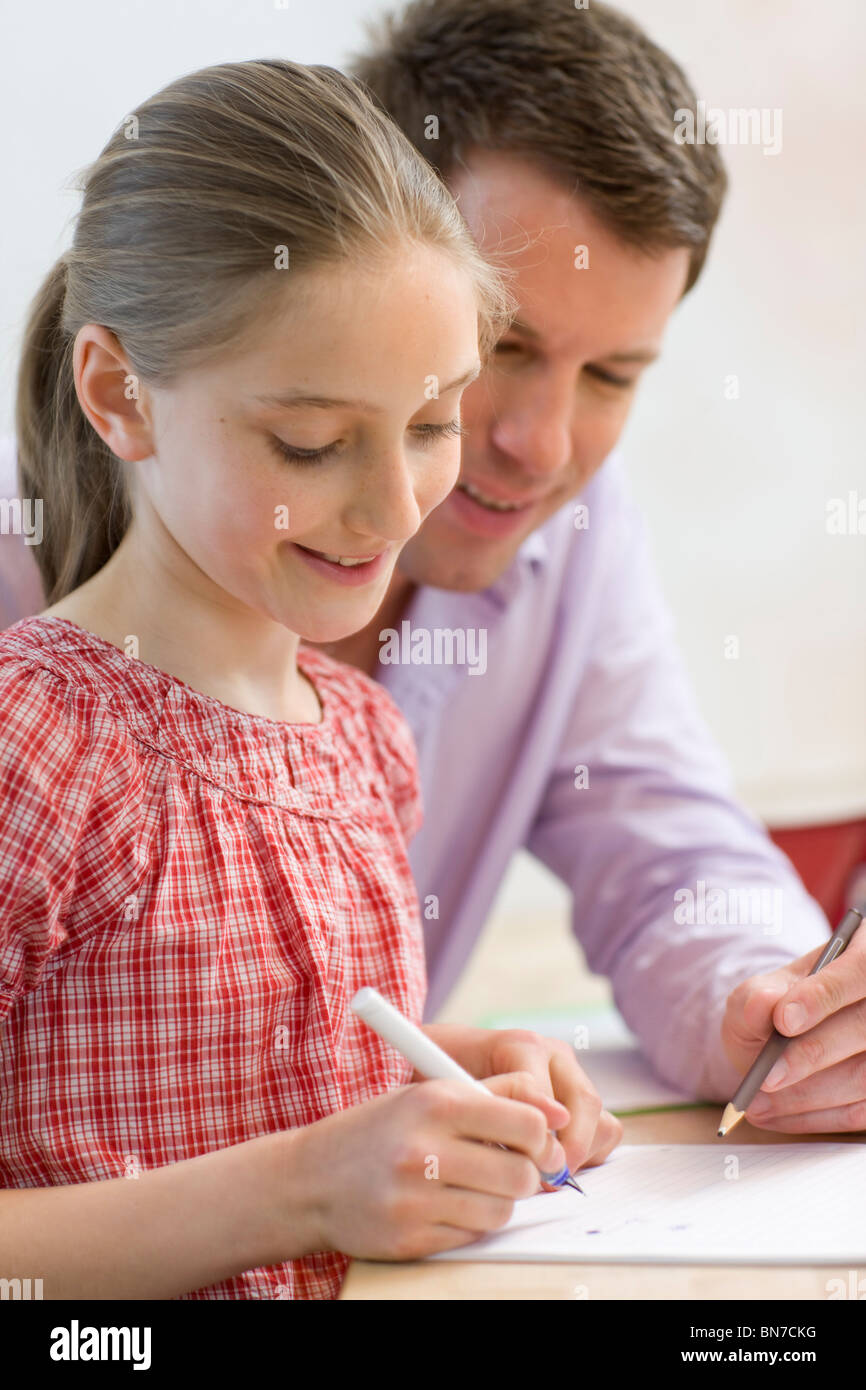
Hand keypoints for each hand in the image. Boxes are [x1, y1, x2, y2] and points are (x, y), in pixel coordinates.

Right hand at [288, 1072, 571, 1261]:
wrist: (309, 1179)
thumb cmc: (380, 1129)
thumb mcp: (430, 1093)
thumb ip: (497, 1094)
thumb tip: (559, 1113)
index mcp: (434, 1103)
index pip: (525, 1123)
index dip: (543, 1136)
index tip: (540, 1142)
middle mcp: (423, 1150)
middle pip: (519, 1174)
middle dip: (525, 1173)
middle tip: (509, 1166)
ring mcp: (414, 1200)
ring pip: (501, 1210)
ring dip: (498, 1200)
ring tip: (472, 1183)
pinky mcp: (410, 1239)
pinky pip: (472, 1235)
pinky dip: (470, 1221)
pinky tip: (446, 1204)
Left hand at [419, 1023, 621, 1177]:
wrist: (443, 1066)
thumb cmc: (441, 1078)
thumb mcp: (452, 1092)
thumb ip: (485, 1110)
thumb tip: (526, 1143)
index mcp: (522, 1046)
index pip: (546, 1093)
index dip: (539, 1136)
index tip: (526, 1165)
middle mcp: (555, 1057)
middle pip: (585, 1102)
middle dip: (572, 1147)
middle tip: (550, 1180)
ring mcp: (572, 1078)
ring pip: (602, 1118)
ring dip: (582, 1154)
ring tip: (550, 1178)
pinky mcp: (582, 1103)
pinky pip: (606, 1131)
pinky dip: (590, 1155)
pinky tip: (556, 1168)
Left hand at [721, 934, 865, 1132]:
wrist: (786, 1036)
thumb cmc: (777, 1008)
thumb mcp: (760, 992)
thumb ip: (757, 996)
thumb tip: (762, 1005)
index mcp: (863, 953)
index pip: (857, 970)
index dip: (823, 997)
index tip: (783, 1021)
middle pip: (863, 1027)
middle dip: (811, 1055)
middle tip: (766, 1076)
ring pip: (864, 1075)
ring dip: (808, 1095)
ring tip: (758, 1103)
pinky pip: (860, 1111)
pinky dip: (816, 1118)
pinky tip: (776, 1114)